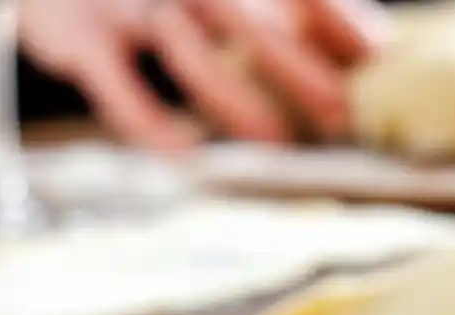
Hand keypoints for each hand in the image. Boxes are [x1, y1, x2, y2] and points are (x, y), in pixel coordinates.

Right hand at [19, 0, 386, 151]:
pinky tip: (187, 159)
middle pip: (240, 12)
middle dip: (294, 63)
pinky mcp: (78, 39)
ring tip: (275, 142)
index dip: (333, 13)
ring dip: (231, 98)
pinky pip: (117, 87)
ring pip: (185, 49)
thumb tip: (375, 44)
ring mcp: (123, 1)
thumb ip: (297, 6)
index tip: (375, 54)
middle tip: (338, 110)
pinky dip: (151, 126)